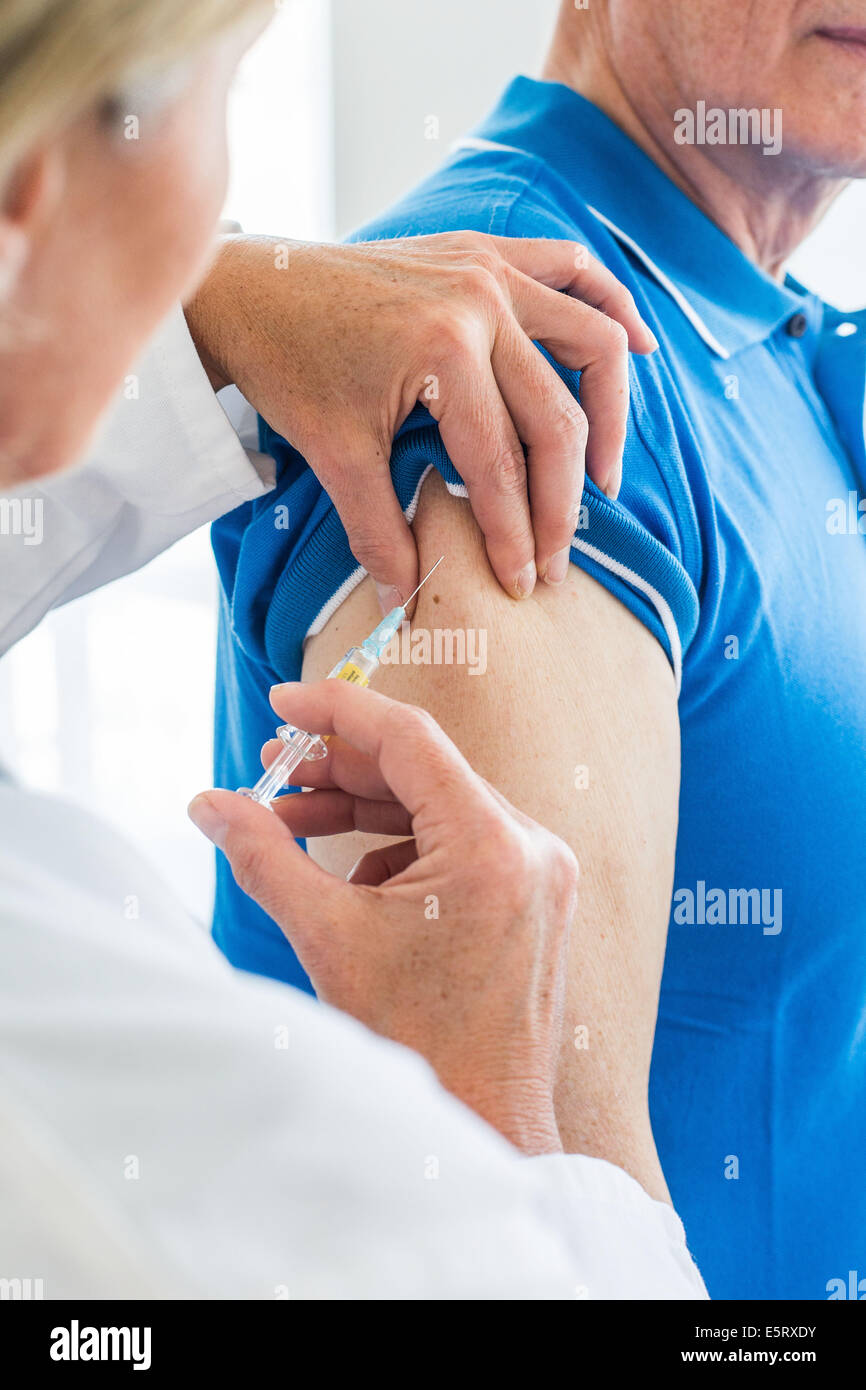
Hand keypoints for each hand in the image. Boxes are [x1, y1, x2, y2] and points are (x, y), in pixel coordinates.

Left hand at [184, 233, 655, 607]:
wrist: (252, 287)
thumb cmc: (289, 367)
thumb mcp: (333, 454)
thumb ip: (377, 531)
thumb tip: (406, 600)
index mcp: (442, 350)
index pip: (500, 463)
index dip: (515, 533)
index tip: (522, 583)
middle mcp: (480, 301)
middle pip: (556, 416)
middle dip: (562, 500)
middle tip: (556, 557)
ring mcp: (489, 268)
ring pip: (590, 340)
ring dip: (610, 413)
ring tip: (604, 479)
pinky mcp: (486, 252)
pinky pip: (572, 269)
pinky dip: (611, 305)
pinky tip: (640, 347)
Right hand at [188, 680, 579, 1155]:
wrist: (481, 1121)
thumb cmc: (415, 1042)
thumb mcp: (326, 937)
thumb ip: (262, 856)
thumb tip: (208, 804)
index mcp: (490, 845)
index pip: (407, 738)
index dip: (335, 711)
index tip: (281, 703)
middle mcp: (531, 845)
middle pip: (423, 769)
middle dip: (339, 769)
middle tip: (272, 772)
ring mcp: (540, 871)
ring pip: (441, 804)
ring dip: (364, 808)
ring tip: (292, 820)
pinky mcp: (535, 895)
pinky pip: (461, 841)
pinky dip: (401, 845)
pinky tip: (350, 877)